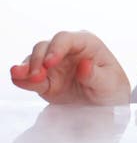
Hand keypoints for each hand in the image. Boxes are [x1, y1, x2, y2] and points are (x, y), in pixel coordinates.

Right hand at [9, 31, 130, 105]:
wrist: (105, 103)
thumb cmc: (111, 86)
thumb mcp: (109, 82)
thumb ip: (95, 74)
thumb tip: (84, 64)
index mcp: (86, 43)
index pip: (65, 39)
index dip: (56, 48)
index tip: (50, 63)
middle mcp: (67, 50)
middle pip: (45, 47)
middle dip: (38, 60)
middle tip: (37, 76)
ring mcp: (54, 64)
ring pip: (33, 59)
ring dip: (26, 68)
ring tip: (22, 77)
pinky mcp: (45, 80)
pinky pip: (29, 77)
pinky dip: (22, 78)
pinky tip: (17, 79)